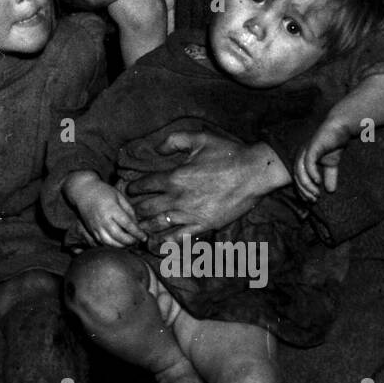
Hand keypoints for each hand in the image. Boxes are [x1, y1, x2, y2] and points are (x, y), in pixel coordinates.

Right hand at [65, 173, 142, 247]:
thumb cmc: (103, 192)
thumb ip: (129, 211)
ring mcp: (96, 226)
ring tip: (128, 243)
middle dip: (130, 241)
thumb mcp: (119, 196)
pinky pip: (102, 243)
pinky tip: (118, 243)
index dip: (137, 233)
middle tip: (137, 241)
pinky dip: (111, 246)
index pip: (127, 224)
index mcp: (112, 209)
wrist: (83, 191)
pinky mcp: (91, 230)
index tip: (145, 237)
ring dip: (121, 246)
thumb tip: (137, 226)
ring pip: (109, 243)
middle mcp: (103, 219)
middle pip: (119, 236)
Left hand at [124, 132, 290, 237]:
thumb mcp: (198, 139)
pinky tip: (158, 244)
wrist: (254, 173)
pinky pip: (179, 238)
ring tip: (140, 228)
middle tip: (131, 211)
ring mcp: (190, 214)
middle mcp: (177, 198)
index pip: (143, 186)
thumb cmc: (227, 154)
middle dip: (135, 210)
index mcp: (174, 177)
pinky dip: (165, 242)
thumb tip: (156, 148)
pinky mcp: (203, 226)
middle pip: (145, 208)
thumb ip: (173, 141)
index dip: (132, 188)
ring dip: (145, 227)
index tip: (129, 190)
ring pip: (158, 226)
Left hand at [294, 129, 348, 201]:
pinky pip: (308, 162)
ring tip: (316, 194)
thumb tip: (331, 191)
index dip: (302, 190)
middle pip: (297, 176)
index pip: (298, 178)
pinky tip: (318, 182)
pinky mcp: (312, 147)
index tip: (310, 200)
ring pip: (300, 171)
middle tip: (313, 200)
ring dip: (307, 185)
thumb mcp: (331, 164)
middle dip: (304, 190)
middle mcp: (301, 155)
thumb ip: (330, 176)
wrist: (340, 128)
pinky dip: (311, 173)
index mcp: (303, 159)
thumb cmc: (333, 144)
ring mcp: (305, 150)